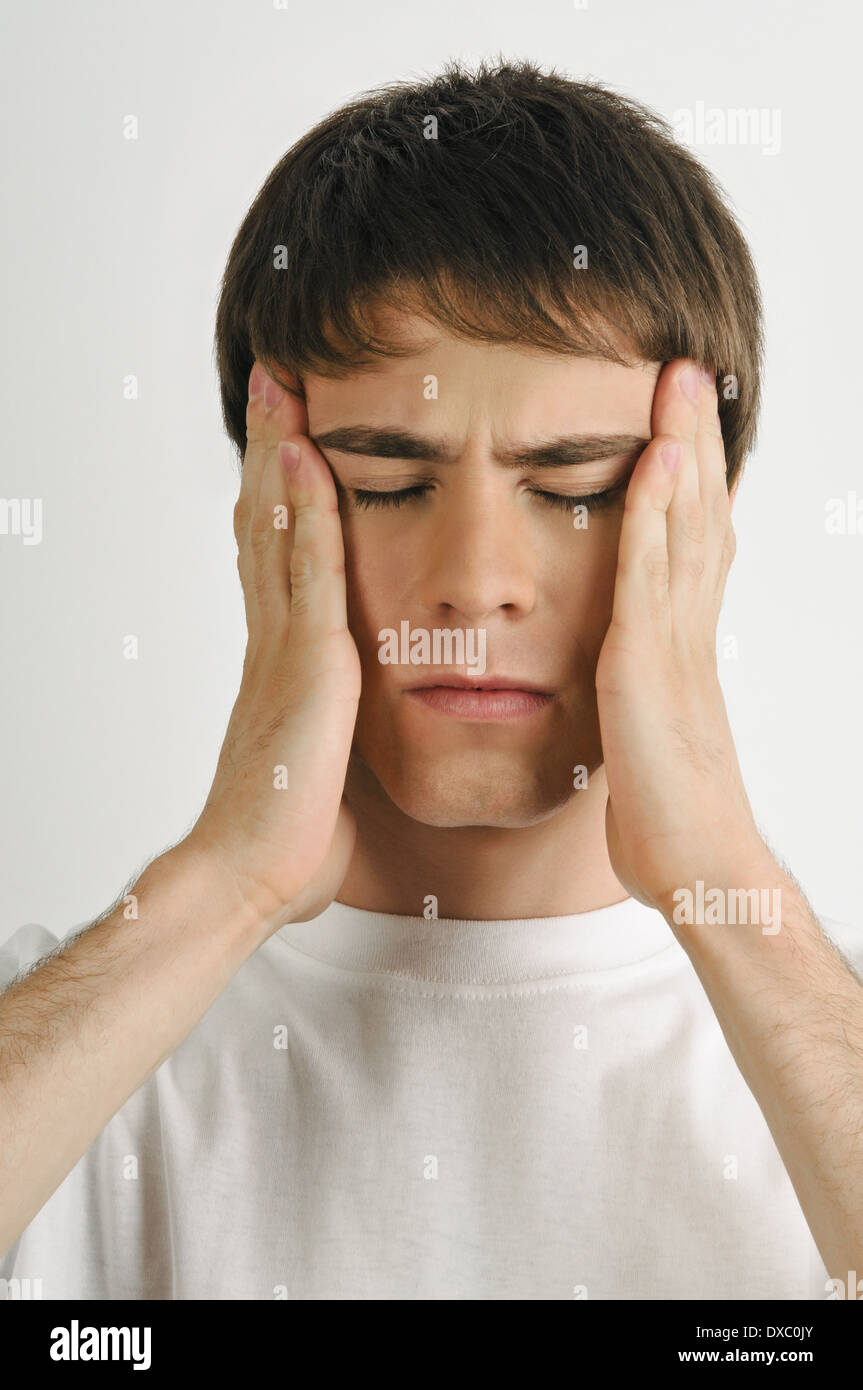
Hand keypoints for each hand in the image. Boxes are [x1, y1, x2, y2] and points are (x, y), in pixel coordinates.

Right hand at [186, 361, 360, 930]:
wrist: (250, 873)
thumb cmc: (286, 838)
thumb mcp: (319, 771)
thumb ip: (330, 744)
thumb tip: (341, 760)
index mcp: (282, 662)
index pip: (275, 560)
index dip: (276, 499)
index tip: (285, 448)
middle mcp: (274, 639)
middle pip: (266, 524)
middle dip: (269, 452)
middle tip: (274, 387)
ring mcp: (284, 645)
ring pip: (278, 527)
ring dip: (279, 454)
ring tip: (281, 388)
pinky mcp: (305, 662)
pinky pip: (306, 568)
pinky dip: (304, 508)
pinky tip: (304, 457)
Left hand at [595, 359, 760, 915]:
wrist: (699, 870)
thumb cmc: (668, 818)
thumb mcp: (645, 738)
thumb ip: (637, 700)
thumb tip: (623, 688)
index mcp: (678, 644)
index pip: (688, 543)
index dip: (689, 480)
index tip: (682, 424)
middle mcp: (685, 630)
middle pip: (696, 516)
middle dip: (694, 439)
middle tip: (689, 369)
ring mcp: (673, 642)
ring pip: (683, 527)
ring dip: (682, 448)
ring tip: (680, 380)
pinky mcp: (649, 665)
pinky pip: (651, 574)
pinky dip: (655, 511)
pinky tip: (656, 458)